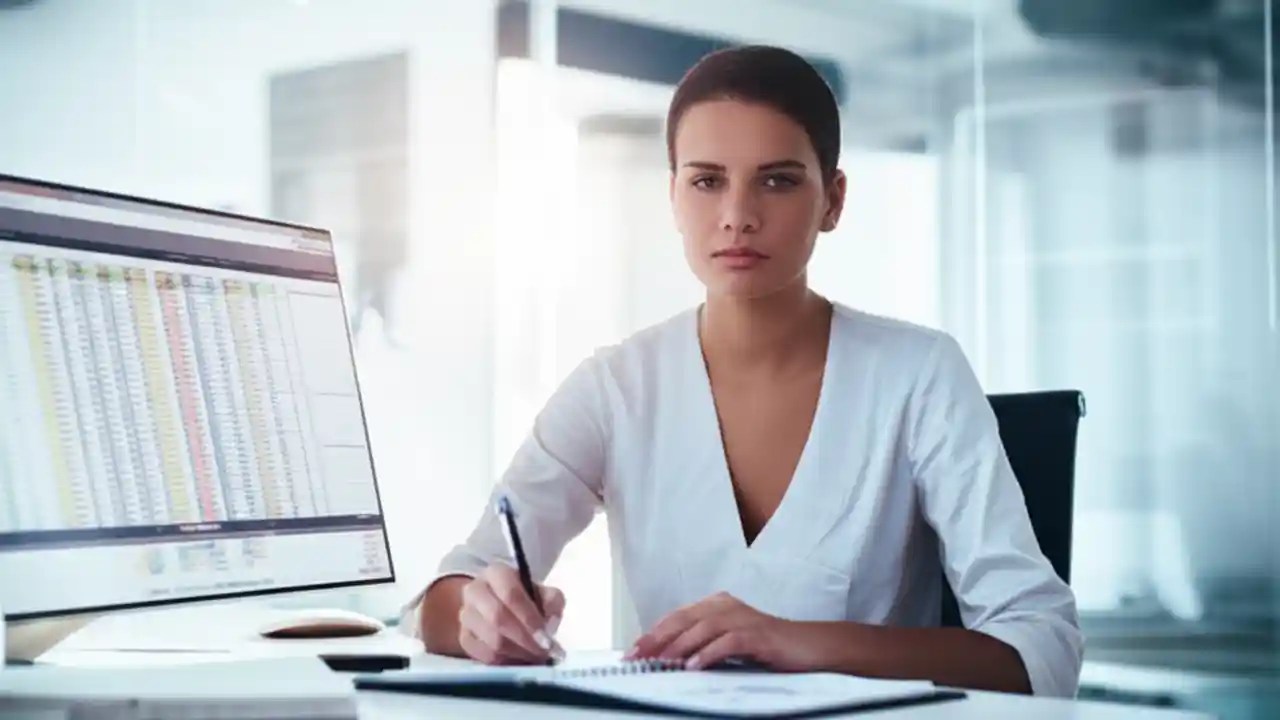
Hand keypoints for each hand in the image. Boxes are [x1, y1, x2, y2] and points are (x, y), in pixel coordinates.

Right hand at [458, 563, 565, 664]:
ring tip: (535, 657)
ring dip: (518, 653)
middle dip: (524, 639)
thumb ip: (552, 602)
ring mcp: (466, 615)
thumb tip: (550, 624)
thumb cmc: (526, 599)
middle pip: (497, 617)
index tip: (546, 639)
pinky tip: (520, 660)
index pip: (510, 594)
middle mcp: (475, 591)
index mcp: (496, 573)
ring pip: (491, 640)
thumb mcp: (544, 593)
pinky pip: (484, 656)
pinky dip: (506, 662)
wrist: (503, 605)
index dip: (529, 618)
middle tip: (543, 652)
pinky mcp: (464, 638)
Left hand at [625, 592, 817, 671]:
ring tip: (662, 662)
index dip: (653, 632)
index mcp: (717, 605)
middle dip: (658, 637)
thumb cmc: (766, 646)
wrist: (808, 646)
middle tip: (637, 656)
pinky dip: (710, 653)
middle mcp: (728, 606)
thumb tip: (667, 658)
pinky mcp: (759, 635)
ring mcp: (744, 618)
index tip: (633, 651)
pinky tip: (695, 665)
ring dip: (680, 646)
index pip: (678, 616)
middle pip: (685, 618)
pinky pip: (730, 641)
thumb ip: (702, 644)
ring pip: (704, 627)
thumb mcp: (728, 642)